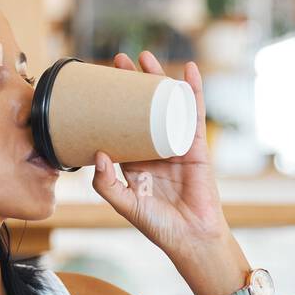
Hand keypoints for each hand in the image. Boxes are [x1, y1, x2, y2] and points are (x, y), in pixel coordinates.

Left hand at [90, 51, 227, 255]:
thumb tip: (99, 152)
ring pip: (166, 105)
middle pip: (141, 108)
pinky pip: (194, 114)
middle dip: (131, 83)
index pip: (119, 126)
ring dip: (158, 80)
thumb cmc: (159, 226)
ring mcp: (175, 145)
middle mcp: (153, 149)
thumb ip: (107, 184)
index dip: (110, 104)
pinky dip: (193, 91)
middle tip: (119, 60)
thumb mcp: (124, 205)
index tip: (99, 84)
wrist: (191, 237)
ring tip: (147, 57)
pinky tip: (189, 70)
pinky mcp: (195, 146)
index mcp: (134, 162)